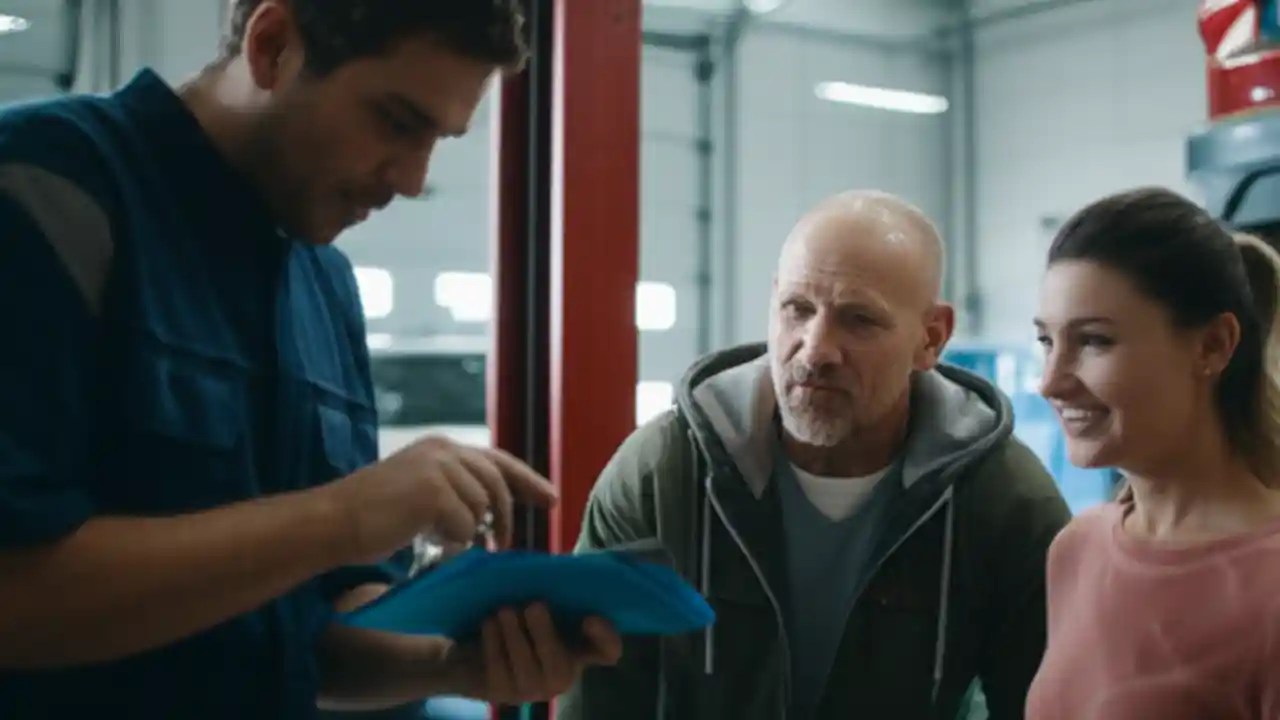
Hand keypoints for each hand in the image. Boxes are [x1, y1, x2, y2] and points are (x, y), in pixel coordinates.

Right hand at [324, 436, 557, 563]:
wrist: (333, 522)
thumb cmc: (373, 516)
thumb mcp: (422, 492)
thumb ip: (457, 492)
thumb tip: (495, 513)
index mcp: (441, 446)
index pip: (497, 460)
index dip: (528, 480)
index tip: (551, 498)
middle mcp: (444, 449)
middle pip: (498, 482)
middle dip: (509, 514)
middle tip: (507, 544)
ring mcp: (439, 468)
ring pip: (482, 509)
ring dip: (468, 532)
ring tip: (442, 539)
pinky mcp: (434, 492)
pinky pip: (466, 527)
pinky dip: (452, 541)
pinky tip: (427, 539)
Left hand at [447, 604, 621, 704]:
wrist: (468, 646)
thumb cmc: (511, 617)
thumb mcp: (535, 601)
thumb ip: (552, 591)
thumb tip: (556, 568)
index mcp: (577, 649)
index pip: (607, 651)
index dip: (606, 638)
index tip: (590, 618)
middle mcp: (559, 675)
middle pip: (562, 668)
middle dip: (546, 635)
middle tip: (533, 605)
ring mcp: (531, 689)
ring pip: (528, 670)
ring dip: (515, 635)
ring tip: (504, 610)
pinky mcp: (502, 694)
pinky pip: (500, 671)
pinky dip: (494, 644)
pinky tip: (488, 624)